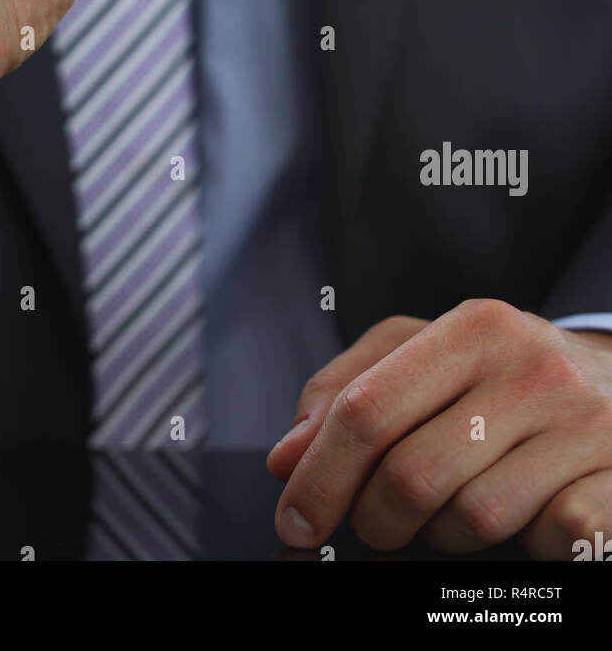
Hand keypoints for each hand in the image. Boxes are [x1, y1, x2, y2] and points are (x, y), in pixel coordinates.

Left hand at [267, 300, 611, 558]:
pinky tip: (527, 514)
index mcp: (475, 326)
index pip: (367, 409)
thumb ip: (347, 389)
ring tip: (460, 503)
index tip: (295, 518)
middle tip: (379, 521)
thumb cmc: (505, 371)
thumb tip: (288, 456)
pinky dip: (525, 545)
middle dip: (376, 517)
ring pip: (472, 519)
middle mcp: (532, 368)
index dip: (319, 474)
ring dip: (446, 533)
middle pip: (411, 475)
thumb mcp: (426, 351)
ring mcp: (583, 426)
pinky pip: (545, 540)